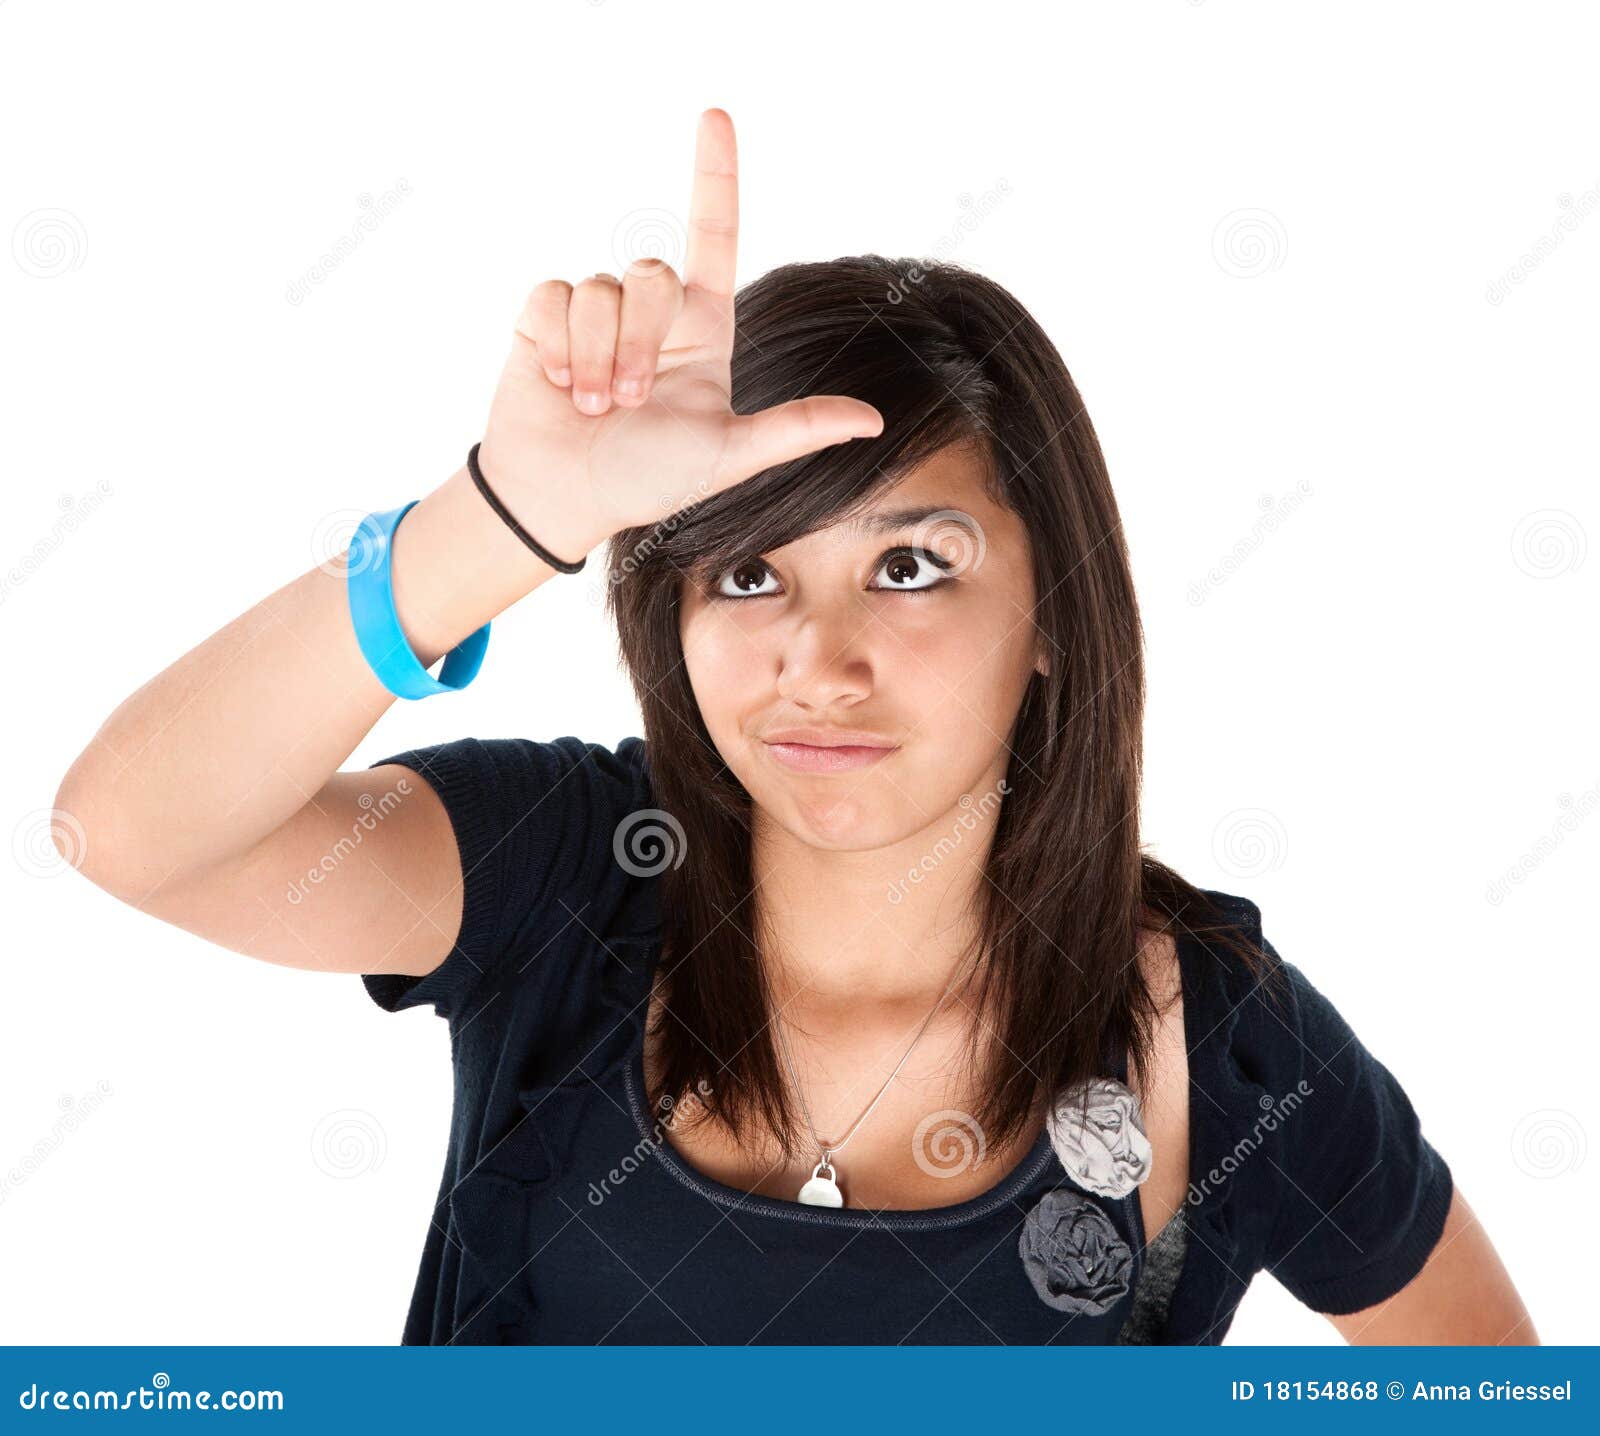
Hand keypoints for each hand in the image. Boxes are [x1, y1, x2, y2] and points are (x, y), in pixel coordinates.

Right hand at [477, 107, 883, 559]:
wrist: (563, 498)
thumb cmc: (646, 480)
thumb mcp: (729, 455)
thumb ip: (795, 429)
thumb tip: (875, 420)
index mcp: (700, 332)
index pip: (713, 236)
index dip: (714, 176)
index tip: (716, 116)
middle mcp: (651, 314)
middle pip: (653, 273)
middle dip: (638, 342)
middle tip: (626, 402)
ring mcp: (596, 313)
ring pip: (600, 288)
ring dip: (595, 356)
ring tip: (590, 404)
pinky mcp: (544, 318)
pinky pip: (554, 296)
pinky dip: (558, 346)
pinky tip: (556, 383)